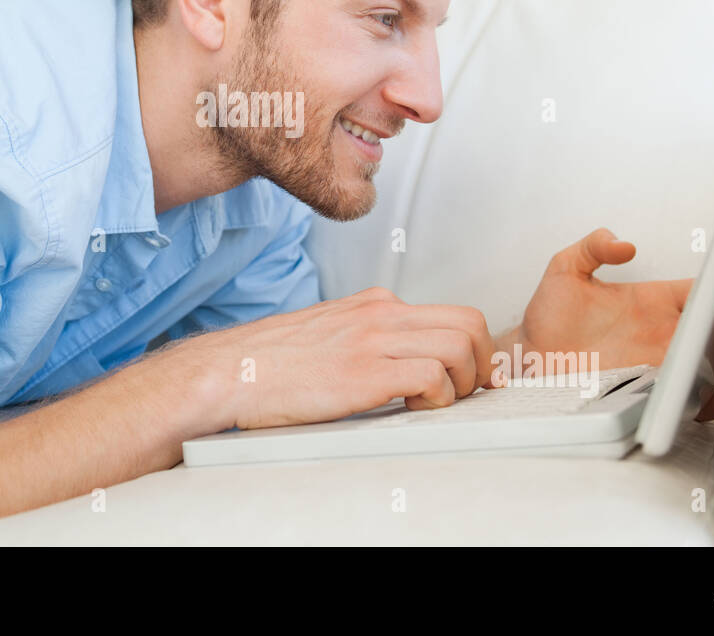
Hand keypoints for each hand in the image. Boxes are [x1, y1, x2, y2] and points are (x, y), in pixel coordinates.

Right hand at [166, 286, 502, 430]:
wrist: (231, 373)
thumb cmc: (272, 364)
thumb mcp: (331, 334)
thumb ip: (369, 338)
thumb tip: (404, 363)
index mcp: (374, 304)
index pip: (451, 313)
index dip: (475, 350)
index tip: (473, 379)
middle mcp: (380, 313)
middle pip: (469, 323)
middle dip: (482, 364)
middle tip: (468, 394)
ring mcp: (373, 339)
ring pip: (459, 345)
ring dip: (463, 383)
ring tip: (437, 404)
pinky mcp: (364, 371)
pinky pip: (431, 376)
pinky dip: (437, 398)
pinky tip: (413, 409)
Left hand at [515, 228, 713, 421]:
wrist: (529, 356)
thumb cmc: (548, 315)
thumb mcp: (566, 269)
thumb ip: (593, 246)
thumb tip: (622, 243)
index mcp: (653, 300)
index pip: (707, 290)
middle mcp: (664, 331)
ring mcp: (660, 361)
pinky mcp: (649, 389)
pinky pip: (689, 397)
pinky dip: (708, 397)